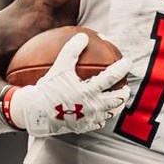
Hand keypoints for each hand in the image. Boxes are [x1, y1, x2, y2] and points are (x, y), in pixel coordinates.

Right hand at [4, 32, 130, 137]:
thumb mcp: (59, 67)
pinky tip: (100, 115)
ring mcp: (89, 119)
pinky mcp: (83, 127)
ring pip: (110, 113)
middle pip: (116, 99)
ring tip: (117, 102)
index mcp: (89, 90)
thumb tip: (83, 36)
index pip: (112, 77)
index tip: (127, 62)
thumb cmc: (47, 88)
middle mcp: (93, 106)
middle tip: (125, 87)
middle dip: (124, 92)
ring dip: (116, 106)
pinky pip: (97, 123)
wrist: (35, 113)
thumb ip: (72, 50)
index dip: (122, 68)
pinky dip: (101, 118)